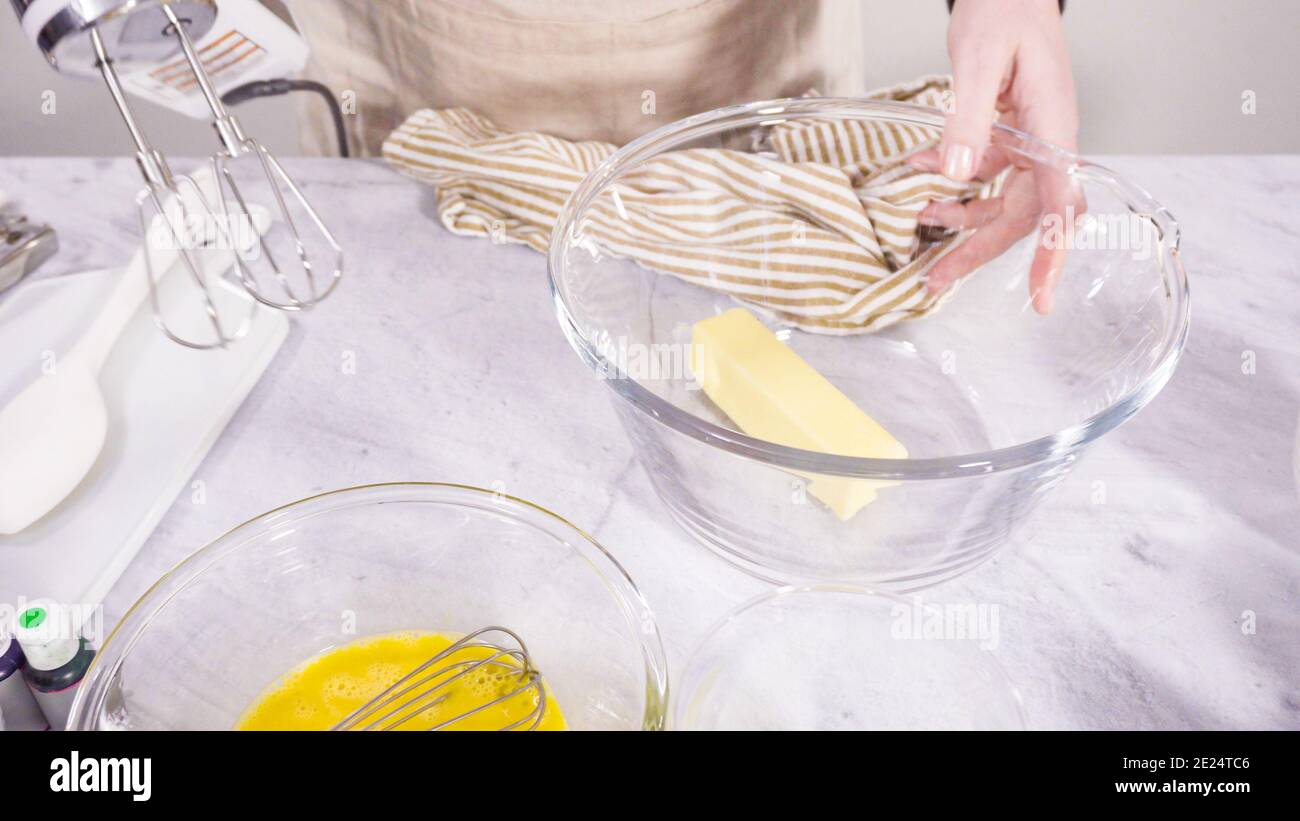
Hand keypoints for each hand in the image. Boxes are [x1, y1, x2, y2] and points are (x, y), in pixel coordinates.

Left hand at [911, 0, 1078, 313]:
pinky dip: (951, 184)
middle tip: (936, 281)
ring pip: (998, 201)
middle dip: (977, 250)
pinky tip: (920, 179)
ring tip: (919, 227)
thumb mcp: (978, 62)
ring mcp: (1028, 143)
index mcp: (1053, 130)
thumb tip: (954, 173)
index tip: (1042, 295)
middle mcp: (1046, 145)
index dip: (1051, 252)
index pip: (1060, 204)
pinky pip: (983, 175)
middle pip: (1020, 215)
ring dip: (960, 220)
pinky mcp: (1006, 136)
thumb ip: (967, 118)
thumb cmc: (1004, 13)